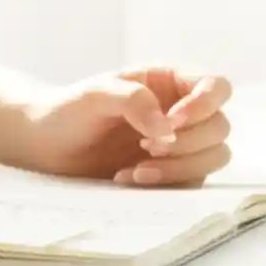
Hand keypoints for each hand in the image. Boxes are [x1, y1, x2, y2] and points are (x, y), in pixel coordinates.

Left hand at [24, 68, 232, 186]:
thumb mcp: (96, 94)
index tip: (170, 122)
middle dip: (188, 142)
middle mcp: (182, 111)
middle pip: (220, 127)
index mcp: (170, 81)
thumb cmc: (68, 110)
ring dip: (181, 167)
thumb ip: (134, 101)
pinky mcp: (172, 174)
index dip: (204, 105)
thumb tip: (167, 129)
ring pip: (215, 157)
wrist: (46, 146)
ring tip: (137, 169)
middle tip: (146, 146)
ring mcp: (180, 145)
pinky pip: (192, 182)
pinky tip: (129, 178)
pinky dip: (166, 183)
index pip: (216, 86)